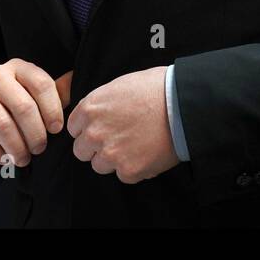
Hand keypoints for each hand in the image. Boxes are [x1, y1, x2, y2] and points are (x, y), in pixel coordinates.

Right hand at [0, 61, 72, 167]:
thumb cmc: (9, 110)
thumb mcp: (33, 98)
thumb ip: (56, 91)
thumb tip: (78, 78)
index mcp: (18, 67)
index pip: (42, 85)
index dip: (53, 110)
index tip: (57, 130)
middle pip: (23, 106)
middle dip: (35, 134)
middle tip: (40, 149)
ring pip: (3, 124)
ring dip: (17, 147)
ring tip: (24, 158)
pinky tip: (4, 159)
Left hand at [67, 66, 178, 183]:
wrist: (185, 104)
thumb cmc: (158, 88)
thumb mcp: (122, 84)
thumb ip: (102, 102)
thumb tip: (96, 113)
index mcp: (90, 108)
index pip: (74, 128)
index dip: (90, 128)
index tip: (105, 127)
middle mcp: (94, 133)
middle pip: (82, 150)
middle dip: (98, 146)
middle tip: (121, 137)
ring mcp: (110, 154)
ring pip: (100, 165)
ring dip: (115, 158)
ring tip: (137, 144)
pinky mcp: (129, 170)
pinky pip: (124, 175)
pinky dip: (135, 167)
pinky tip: (149, 152)